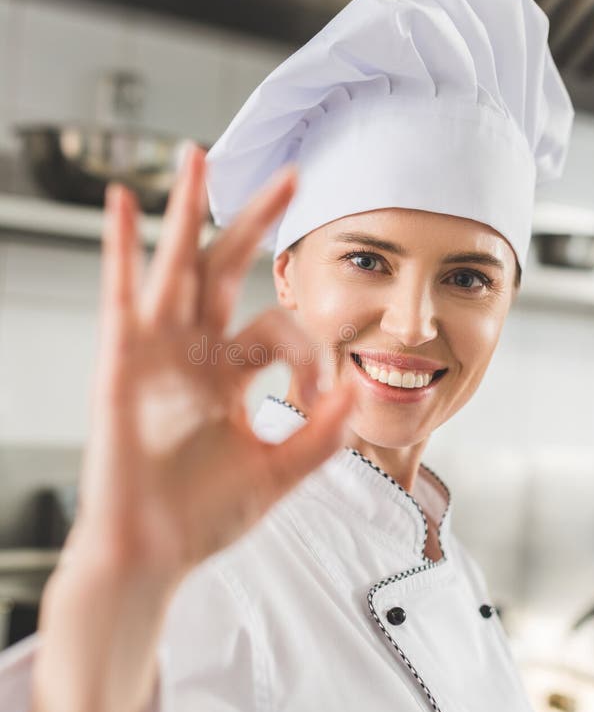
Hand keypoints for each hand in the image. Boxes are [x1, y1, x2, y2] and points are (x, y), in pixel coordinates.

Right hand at [57, 144, 354, 586]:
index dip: (311, 350)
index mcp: (228, 376)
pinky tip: (120, 203)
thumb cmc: (203, 518)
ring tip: (198, 157)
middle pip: (225, 271)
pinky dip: (118, 249)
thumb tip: (358, 390)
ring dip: (186, 212)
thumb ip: (317, 435)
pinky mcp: (121, 364)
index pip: (278, 330)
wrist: (153, 554)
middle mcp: (193, 354)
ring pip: (175, 268)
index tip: (325, 391)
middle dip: (254, 223)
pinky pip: (121, 297)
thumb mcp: (276, 473)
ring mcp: (156, 354)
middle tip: (289, 176)